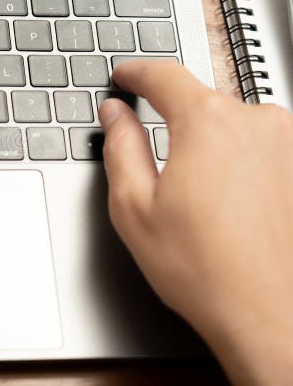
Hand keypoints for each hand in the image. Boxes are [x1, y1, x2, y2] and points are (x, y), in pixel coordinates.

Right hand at [100, 60, 292, 384]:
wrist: (270, 316)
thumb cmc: (206, 270)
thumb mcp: (133, 207)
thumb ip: (120, 146)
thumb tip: (115, 115)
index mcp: (208, 124)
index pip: (164, 77)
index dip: (136, 74)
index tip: (126, 76)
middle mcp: (256, 123)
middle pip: (200, 104)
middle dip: (175, 126)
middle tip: (159, 173)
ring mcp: (288, 144)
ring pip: (232, 127)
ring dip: (210, 149)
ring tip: (201, 205)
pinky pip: (260, 149)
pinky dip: (239, 166)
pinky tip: (230, 208)